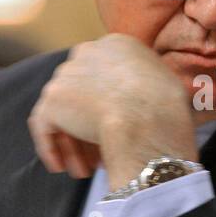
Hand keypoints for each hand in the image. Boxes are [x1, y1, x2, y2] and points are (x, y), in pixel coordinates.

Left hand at [28, 34, 197, 187]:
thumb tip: (171, 98)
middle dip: (87, 126)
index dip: (108, 107)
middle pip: (81, 93)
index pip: (104, 77)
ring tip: (82, 171)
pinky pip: (44, 126)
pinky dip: (50, 147)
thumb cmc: (168, 110)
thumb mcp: (171, 87)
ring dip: (73, 142)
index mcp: (118, 44)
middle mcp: (88, 51)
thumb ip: (155, 87)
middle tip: (97, 157)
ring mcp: (67, 74)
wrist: (147, 120)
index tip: (115, 132)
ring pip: (64, 112)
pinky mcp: (53, 99)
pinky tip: (60, 167)